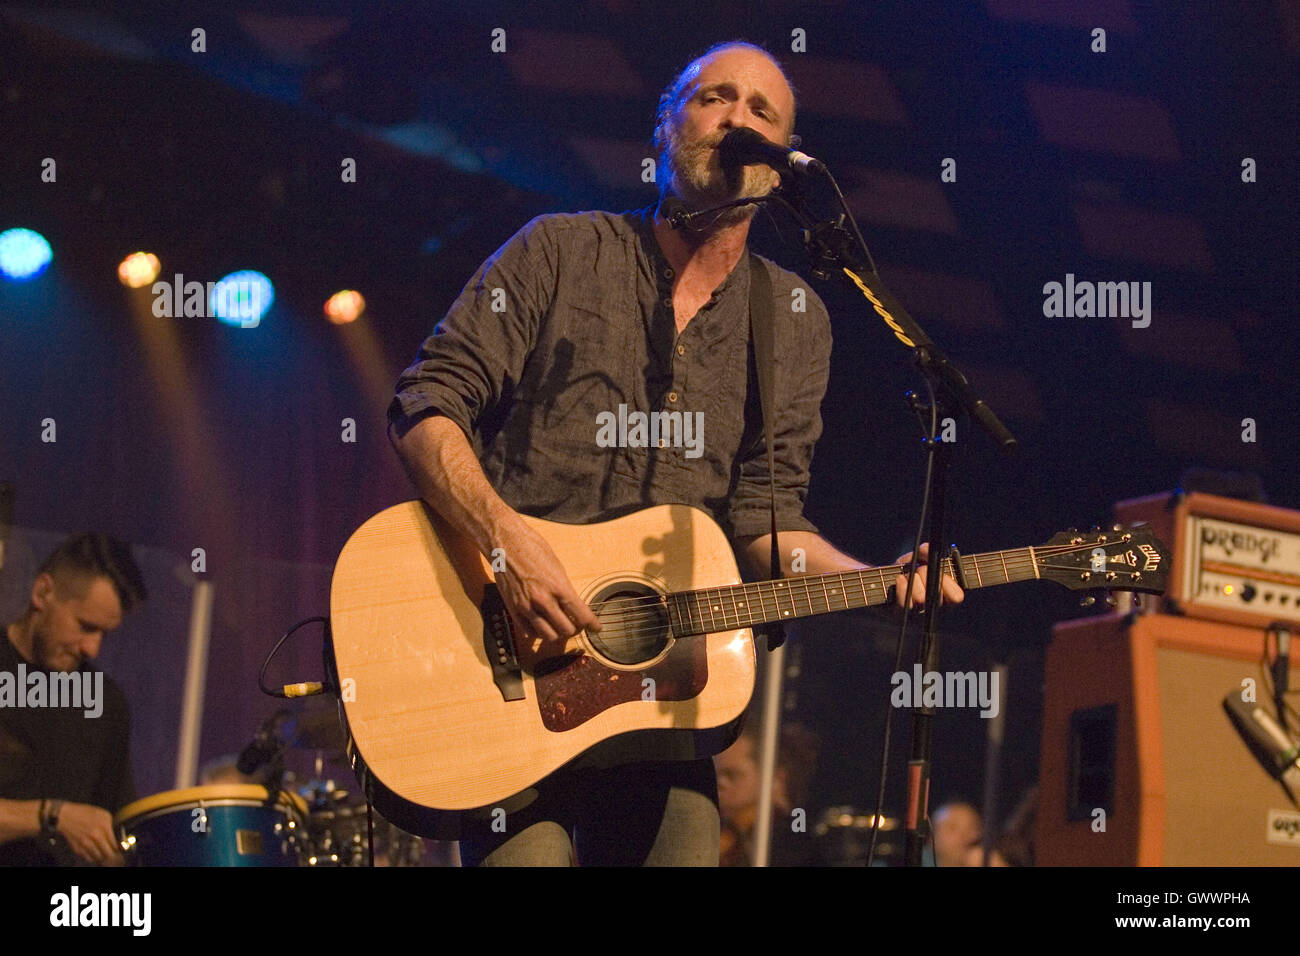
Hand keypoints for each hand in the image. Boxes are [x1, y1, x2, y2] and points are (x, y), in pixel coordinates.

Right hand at [57, 802, 123, 865]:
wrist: (65, 816)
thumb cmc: (84, 813)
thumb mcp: (103, 814)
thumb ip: (111, 825)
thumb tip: (117, 836)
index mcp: (104, 827)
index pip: (115, 844)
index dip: (119, 849)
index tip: (121, 850)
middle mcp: (95, 836)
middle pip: (108, 853)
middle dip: (113, 856)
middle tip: (115, 856)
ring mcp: (86, 844)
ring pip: (98, 858)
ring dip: (103, 858)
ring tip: (106, 857)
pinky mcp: (77, 849)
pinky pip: (88, 858)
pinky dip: (93, 858)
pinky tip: (95, 855)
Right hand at [492, 515, 601, 644]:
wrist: (505, 543)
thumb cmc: (532, 549)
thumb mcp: (557, 567)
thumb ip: (565, 589)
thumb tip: (574, 606)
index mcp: (558, 586)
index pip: (582, 616)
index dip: (592, 625)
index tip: (596, 627)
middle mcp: (543, 599)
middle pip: (567, 630)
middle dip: (575, 629)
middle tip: (577, 625)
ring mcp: (527, 606)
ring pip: (549, 636)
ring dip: (557, 634)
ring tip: (559, 626)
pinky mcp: (513, 609)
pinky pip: (529, 632)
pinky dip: (539, 632)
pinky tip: (542, 624)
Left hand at [893, 543, 963, 607]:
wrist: (886, 578)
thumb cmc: (909, 567)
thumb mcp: (919, 556)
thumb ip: (926, 551)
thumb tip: (927, 551)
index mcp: (946, 595)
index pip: (956, 597)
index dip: (948, 583)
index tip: (939, 572)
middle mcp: (933, 607)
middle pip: (935, 594)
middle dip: (926, 574)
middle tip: (921, 569)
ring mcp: (917, 613)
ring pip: (920, 598)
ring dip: (913, 579)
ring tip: (909, 575)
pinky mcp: (900, 614)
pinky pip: (904, 602)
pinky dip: (902, 585)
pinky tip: (900, 579)